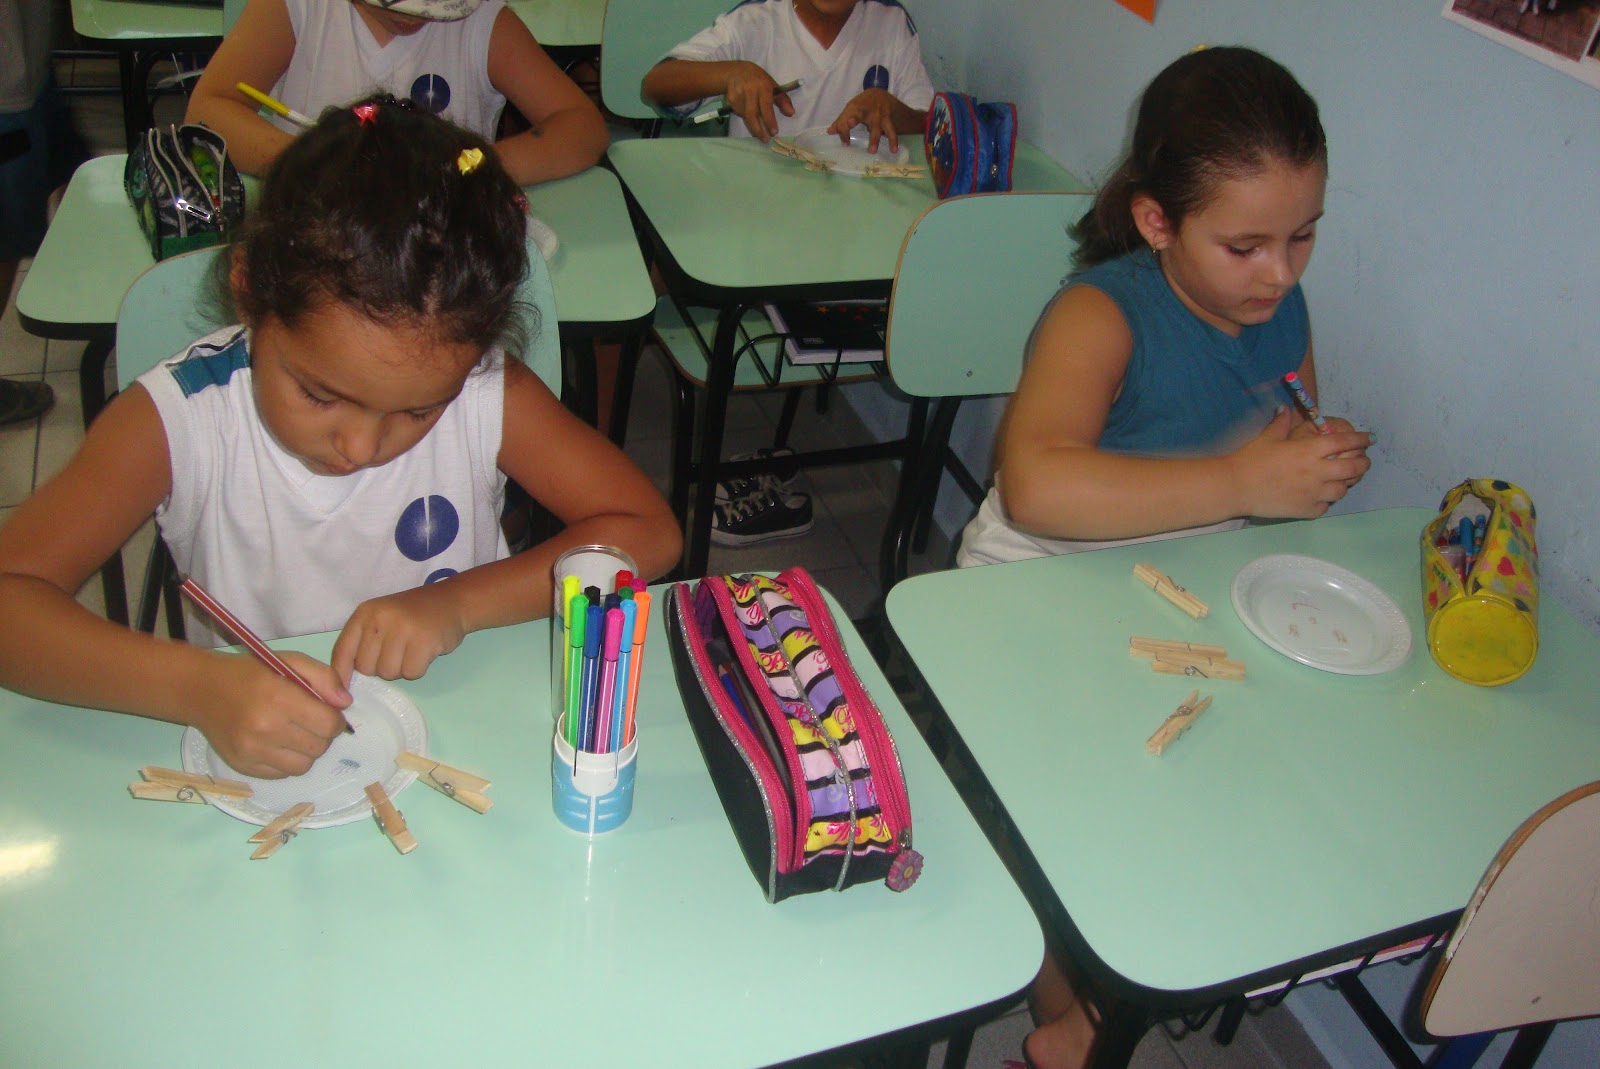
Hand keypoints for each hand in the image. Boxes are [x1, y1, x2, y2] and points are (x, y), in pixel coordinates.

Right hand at [188, 651, 350, 778]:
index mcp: (278, 698)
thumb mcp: (290, 661)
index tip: (328, 714)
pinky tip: (278, 744)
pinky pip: (282, 774)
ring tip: (295, 734)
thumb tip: (345, 704)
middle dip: (323, 735)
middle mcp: (265, 728)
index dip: (335, 720)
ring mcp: (252, 751)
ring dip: (307, 751)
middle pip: (319, 747)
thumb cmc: (250, 673)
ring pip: (303, 765)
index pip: (328, 724)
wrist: (200, 690)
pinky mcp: (243, 766)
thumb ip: (324, 678)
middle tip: (310, 722)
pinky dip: (287, 762)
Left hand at [331, 583, 465, 685]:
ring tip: (411, 650)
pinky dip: (418, 669)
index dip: (341, 675)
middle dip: (381, 668)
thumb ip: (363, 642)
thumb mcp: (381, 619)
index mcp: (365, 613)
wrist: (452, 601)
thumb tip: (345, 681)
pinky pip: (411, 673)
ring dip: (401, 669)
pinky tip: (424, 652)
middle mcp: (380, 619)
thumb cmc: (412, 615)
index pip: (343, 651)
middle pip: (366, 668)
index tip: (344, 693)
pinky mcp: (424, 641)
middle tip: (397, 652)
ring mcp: (402, 629)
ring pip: (389, 673)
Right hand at [724, 62, 793, 141]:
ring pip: (746, 115)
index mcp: (763, 86)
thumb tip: (791, 113)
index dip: (770, 120)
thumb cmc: (759, 80)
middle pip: (752, 114)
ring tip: (755, 114)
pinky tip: (745, 105)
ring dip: (752, 120)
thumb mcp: (773, 86)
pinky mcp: (730, 99)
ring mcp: (738, 94)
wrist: (736, 71)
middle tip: (765, 139)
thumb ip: (782, 100)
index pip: (766, 106)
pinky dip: (744, 114)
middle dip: (758, 130)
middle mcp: (749, 89)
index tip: (774, 132)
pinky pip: (739, 112)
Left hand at [828, 90, 900, 154]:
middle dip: (854, 118)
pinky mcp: (888, 118)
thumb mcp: (851, 110)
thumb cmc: (862, 105)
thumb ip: (841, 121)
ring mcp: (878, 113)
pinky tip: (894, 150)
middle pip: (859, 114)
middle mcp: (866, 109)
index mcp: (854, 107)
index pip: (845, 119)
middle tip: (849, 123)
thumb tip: (829, 132)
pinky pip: (891, 130)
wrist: (881, 94)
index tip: (845, 143)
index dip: (843, 130)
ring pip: (876, 126)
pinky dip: (893, 140)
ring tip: (872, 151)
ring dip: (874, 138)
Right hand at [1229, 408, 1372, 518]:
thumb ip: (1281, 422)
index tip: (1369, 438)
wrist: (1235, 487)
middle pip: (1353, 468)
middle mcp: (1317, 472)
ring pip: (1343, 490)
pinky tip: (1318, 496)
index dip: (1360, 439)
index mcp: (1309, 450)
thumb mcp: (1268, 437)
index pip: (1344, 442)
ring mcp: (1314, 493)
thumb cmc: (1250, 459)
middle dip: (1363, 464)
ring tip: (1339, 480)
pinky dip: (1325, 500)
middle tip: (1362, 462)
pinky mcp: (1307, 510)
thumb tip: (1284, 409)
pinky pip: (1325, 506)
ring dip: (1344, 483)